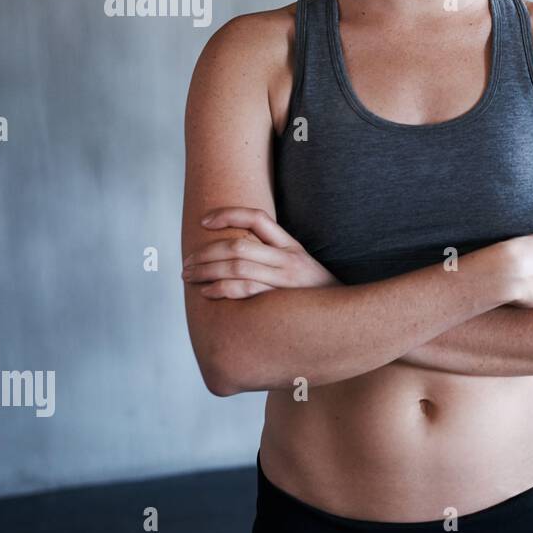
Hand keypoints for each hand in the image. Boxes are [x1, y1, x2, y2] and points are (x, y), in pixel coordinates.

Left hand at [183, 207, 339, 298]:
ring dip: (206, 270)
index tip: (204, 222)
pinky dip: (221, 289)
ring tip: (189, 276)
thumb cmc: (315, 295)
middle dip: (206, 252)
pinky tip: (208, 292)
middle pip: (238, 245)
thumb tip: (236, 253)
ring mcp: (286, 280)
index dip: (228, 214)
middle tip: (187, 262)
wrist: (345, 318)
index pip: (257, 218)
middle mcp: (289, 258)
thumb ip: (275, 257)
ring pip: (237, 266)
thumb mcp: (302, 267)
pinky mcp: (281, 301)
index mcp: (292, 246)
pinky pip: (245, 290)